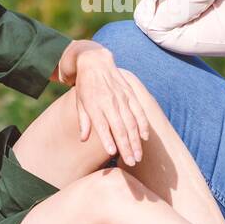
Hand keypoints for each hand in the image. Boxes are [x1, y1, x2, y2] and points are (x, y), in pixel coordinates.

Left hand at [70, 43, 150, 165]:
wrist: (95, 61)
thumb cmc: (85, 86)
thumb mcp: (79, 102)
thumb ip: (83, 121)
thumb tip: (83, 138)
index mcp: (94, 104)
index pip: (101, 125)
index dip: (107, 139)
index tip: (112, 153)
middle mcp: (109, 101)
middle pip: (119, 127)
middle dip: (126, 146)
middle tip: (131, 162)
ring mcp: (121, 97)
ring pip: (131, 122)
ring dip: (136, 141)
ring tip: (138, 156)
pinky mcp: (130, 94)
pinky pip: (139, 111)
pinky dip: (143, 125)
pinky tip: (145, 137)